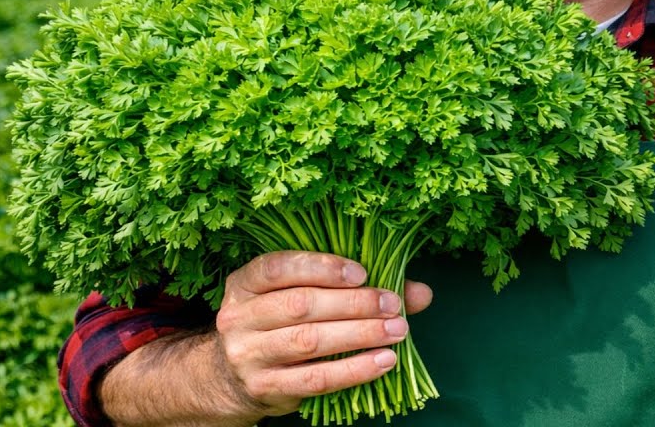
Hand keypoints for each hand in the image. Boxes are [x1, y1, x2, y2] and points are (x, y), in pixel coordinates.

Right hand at [213, 251, 432, 418]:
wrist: (235, 378)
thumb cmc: (282, 323)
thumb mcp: (303, 295)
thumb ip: (357, 286)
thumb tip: (420, 293)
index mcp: (245, 283)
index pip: (278, 268)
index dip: (322, 268)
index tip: (362, 273)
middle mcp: (239, 317)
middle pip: (301, 305)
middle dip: (354, 303)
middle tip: (393, 305)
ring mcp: (248, 355)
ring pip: (309, 341)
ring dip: (360, 334)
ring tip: (397, 331)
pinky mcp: (265, 387)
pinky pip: (316, 379)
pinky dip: (355, 370)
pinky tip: (384, 361)